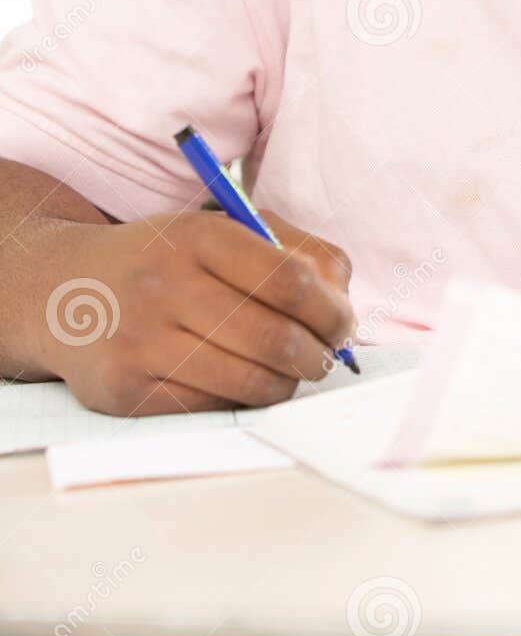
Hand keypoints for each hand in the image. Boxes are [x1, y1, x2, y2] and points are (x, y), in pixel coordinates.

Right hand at [40, 208, 353, 416]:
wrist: (63, 289)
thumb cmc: (164, 260)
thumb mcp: (221, 228)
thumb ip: (293, 249)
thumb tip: (342, 298)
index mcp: (198, 236)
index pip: (289, 279)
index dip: (330, 310)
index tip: (342, 324)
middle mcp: (165, 285)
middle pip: (275, 337)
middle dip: (317, 355)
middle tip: (324, 357)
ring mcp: (141, 340)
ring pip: (249, 381)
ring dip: (286, 384)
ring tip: (289, 372)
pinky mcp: (125, 389)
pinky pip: (210, 407)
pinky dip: (240, 399)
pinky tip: (239, 380)